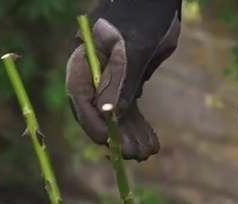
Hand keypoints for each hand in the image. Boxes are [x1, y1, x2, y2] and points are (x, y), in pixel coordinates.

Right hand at [66, 0, 182, 160]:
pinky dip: (140, 126)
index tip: (109, 143)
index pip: (81, 99)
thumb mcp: (133, 48)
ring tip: (147, 152)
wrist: (156, 1)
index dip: (94, 123)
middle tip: (136, 155)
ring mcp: (110, 79)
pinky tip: (152, 142)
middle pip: (99, 112)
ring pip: (116, 115)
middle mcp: (93, 74)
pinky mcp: (128, 82)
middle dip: (117, 135)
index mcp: (84, 61)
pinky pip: (129, 109)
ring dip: (131, 135)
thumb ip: (121, 79)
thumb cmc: (142, 17)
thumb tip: (109, 114)